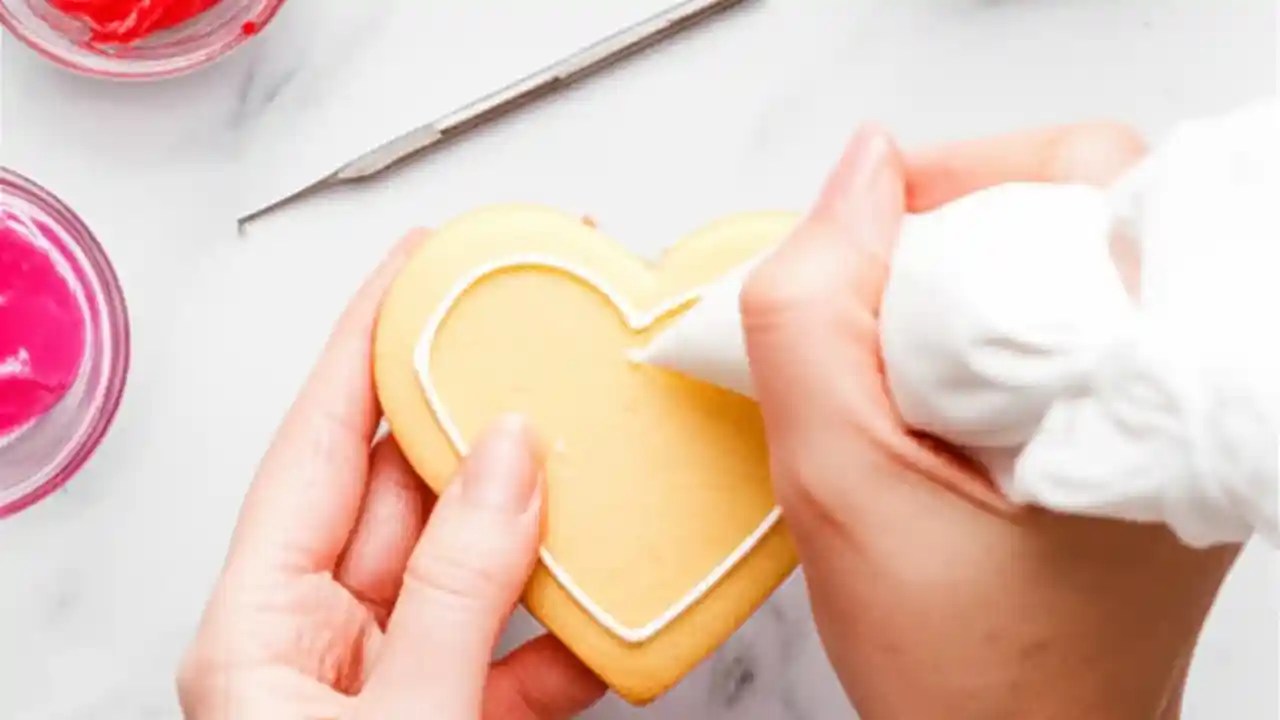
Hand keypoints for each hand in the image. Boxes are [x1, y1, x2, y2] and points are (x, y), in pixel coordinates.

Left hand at [178, 233, 604, 719]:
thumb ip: (454, 595)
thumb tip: (508, 461)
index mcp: (258, 631)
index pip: (315, 444)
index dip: (365, 339)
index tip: (417, 261)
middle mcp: (316, 643)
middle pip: (405, 492)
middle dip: (479, 419)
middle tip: (540, 345)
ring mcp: (387, 682)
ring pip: (469, 564)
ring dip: (542, 526)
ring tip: (597, 461)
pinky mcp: (451, 717)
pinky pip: (514, 647)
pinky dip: (569, 628)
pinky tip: (611, 604)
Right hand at [741, 126, 1237, 718]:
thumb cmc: (962, 669)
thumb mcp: (840, 489)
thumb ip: (813, 320)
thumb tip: (853, 174)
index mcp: (1158, 379)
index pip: (1074, 175)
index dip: (947, 188)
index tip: (854, 257)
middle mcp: (1195, 378)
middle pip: (1066, 209)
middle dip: (939, 245)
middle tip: (866, 327)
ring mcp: (1176, 405)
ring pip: (1055, 261)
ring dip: (953, 293)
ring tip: (891, 376)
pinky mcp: (1146, 428)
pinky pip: (1060, 320)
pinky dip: (979, 333)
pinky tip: (928, 398)